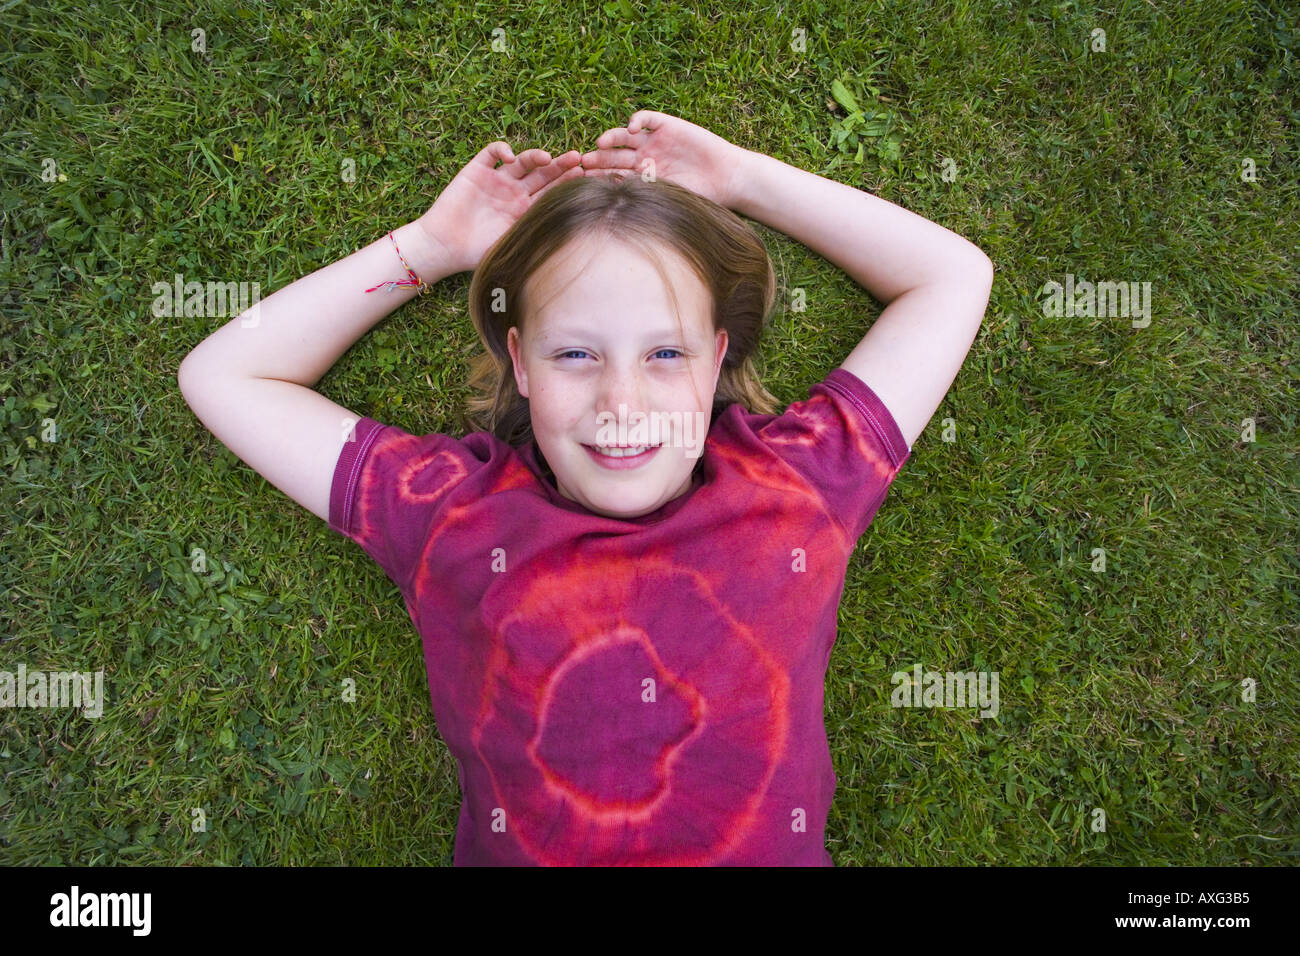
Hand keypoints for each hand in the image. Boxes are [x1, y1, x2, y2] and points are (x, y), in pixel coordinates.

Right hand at [416, 141, 584, 273]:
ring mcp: (497, 180)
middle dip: (560, 166)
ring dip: (536, 156)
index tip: (584, 178)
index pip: (552, 192)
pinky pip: (491, 153)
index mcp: (525, 210)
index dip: (567, 183)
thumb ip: (536, 238)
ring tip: (547, 158)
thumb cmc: (476, 253)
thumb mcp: (512, 246)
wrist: (445, 246)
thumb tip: (574, 243)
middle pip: (542, 174)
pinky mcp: (476, 171)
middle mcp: (514, 192)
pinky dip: (501, 149)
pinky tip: (510, 156)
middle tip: (578, 158)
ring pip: (522, 162)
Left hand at [579, 110, 748, 208]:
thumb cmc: (700, 195)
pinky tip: (632, 129)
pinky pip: (646, 118)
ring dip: (611, 138)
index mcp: (641, 178)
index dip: (598, 177)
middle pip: (614, 156)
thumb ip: (643, 198)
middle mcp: (644, 158)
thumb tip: (611, 214)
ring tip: (601, 143)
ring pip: (624, 136)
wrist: (726, 177)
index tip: (584, 182)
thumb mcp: (668, 199)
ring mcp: (653, 141)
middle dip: (599, 159)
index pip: (613, 176)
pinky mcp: (666, 125)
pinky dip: (637, 120)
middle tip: (585, 163)